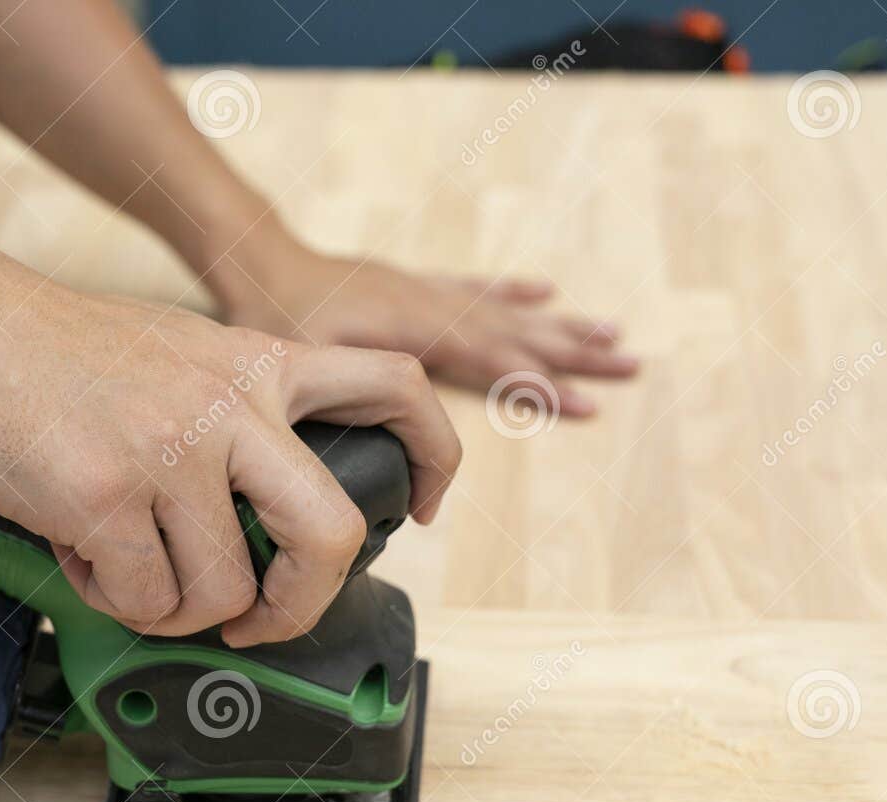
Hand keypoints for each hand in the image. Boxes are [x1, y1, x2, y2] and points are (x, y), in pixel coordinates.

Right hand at [0, 265, 460, 647]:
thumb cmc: (54, 347)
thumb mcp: (180, 353)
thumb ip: (235, 417)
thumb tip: (258, 524)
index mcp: (261, 362)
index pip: (396, 384)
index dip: (434, 457)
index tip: (422, 507)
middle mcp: (232, 403)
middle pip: (334, 532)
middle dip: (303, 603)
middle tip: (261, 618)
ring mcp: (173, 451)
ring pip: (225, 592)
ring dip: (177, 608)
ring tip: (131, 568)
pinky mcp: (107, 495)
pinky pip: (144, 599)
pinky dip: (116, 600)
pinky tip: (85, 556)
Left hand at [216, 243, 639, 416]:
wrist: (255, 258)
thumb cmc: (274, 313)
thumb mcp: (308, 365)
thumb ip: (350, 405)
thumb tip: (381, 458)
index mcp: (416, 329)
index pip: (493, 362)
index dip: (539, 388)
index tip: (587, 407)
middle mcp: (432, 306)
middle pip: (518, 333)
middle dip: (575, 353)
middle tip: (631, 365)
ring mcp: (426, 293)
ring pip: (507, 312)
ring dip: (559, 325)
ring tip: (611, 333)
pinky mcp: (413, 286)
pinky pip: (475, 289)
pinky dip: (511, 293)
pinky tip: (544, 291)